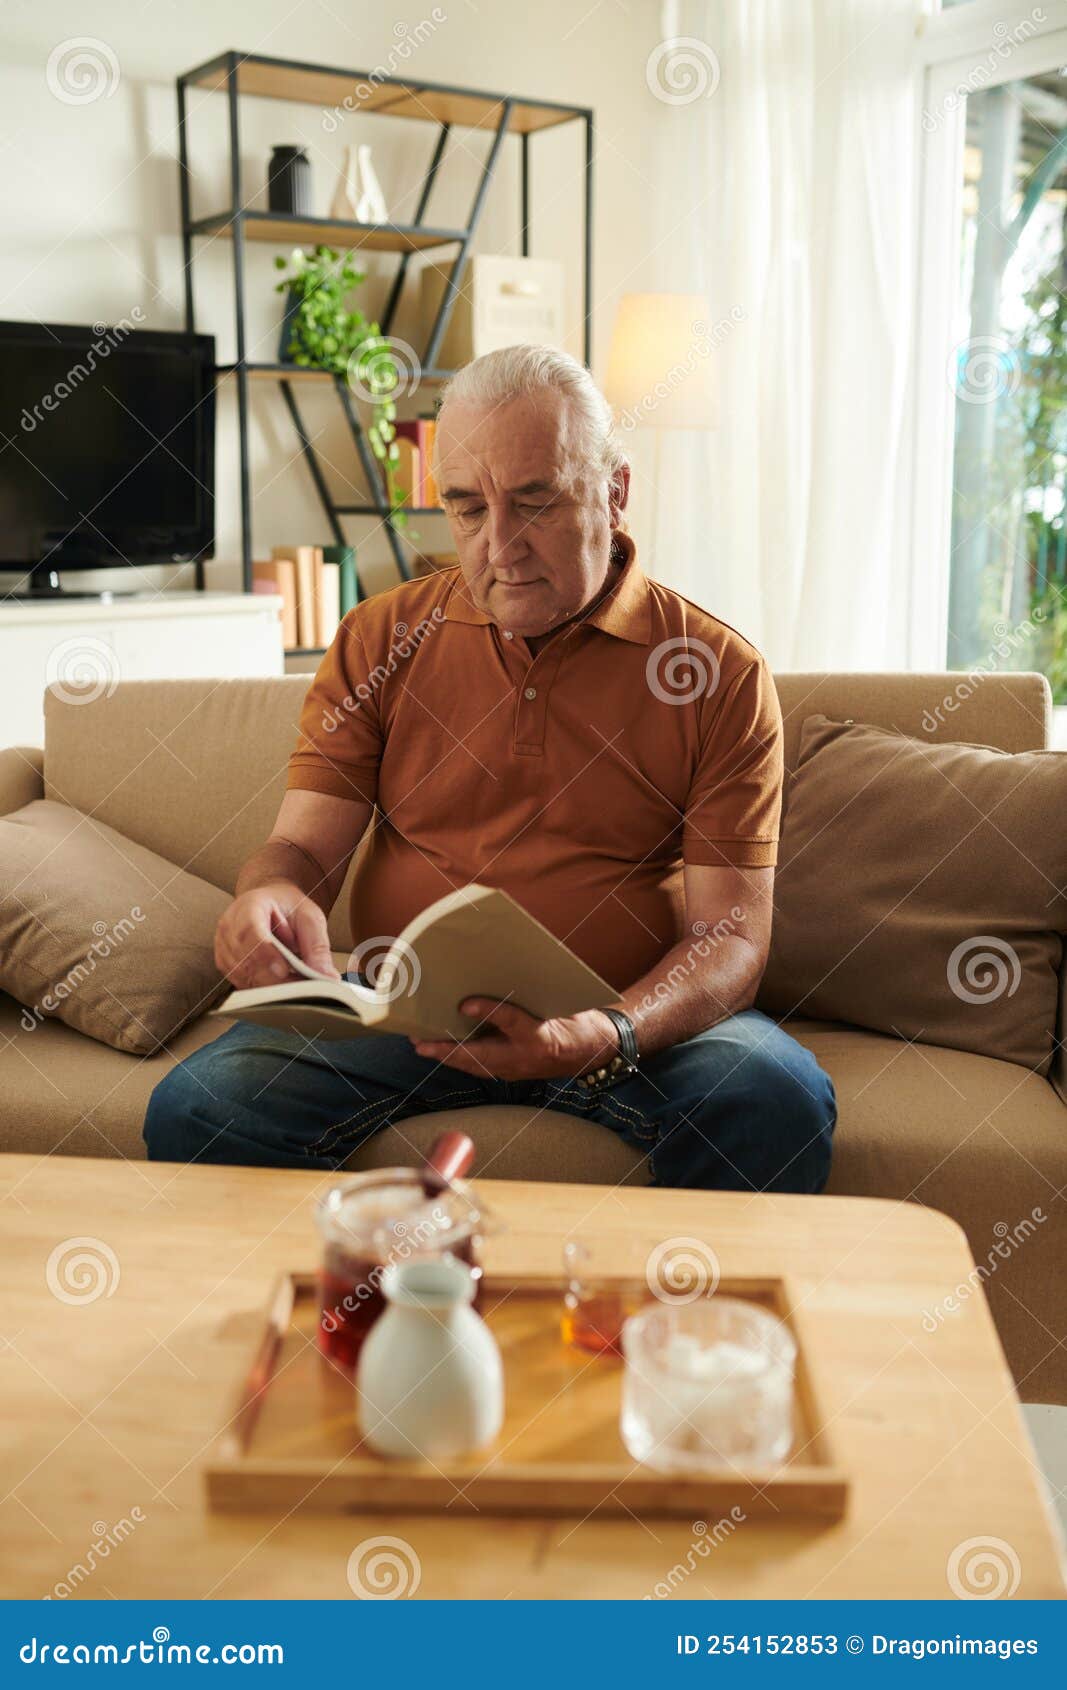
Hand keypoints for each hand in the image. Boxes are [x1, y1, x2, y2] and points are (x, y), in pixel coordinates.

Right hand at [214, 882, 340, 987]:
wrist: (271, 904)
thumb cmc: (289, 908)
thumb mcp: (310, 919)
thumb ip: (317, 947)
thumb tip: (327, 977)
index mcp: (249, 906)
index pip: (250, 931)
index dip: (265, 953)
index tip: (283, 970)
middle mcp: (229, 927)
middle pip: (245, 960)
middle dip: (274, 979)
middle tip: (303, 989)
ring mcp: (223, 947)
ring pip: (243, 977)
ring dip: (270, 986)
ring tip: (297, 986)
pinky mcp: (226, 965)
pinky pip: (242, 984)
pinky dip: (263, 989)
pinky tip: (283, 987)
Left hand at [413, 999, 619, 1080]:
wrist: (595, 1052)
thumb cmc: (577, 1024)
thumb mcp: (558, 1006)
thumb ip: (527, 1000)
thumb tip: (494, 983)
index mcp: (541, 1036)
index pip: (511, 1020)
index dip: (488, 1011)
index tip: (464, 1003)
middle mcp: (526, 1056)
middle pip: (480, 1055)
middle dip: (447, 1050)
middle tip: (419, 1041)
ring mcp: (518, 1069)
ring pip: (475, 1065)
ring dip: (447, 1057)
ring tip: (422, 1046)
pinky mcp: (513, 1074)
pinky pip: (481, 1068)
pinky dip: (461, 1060)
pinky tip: (445, 1051)